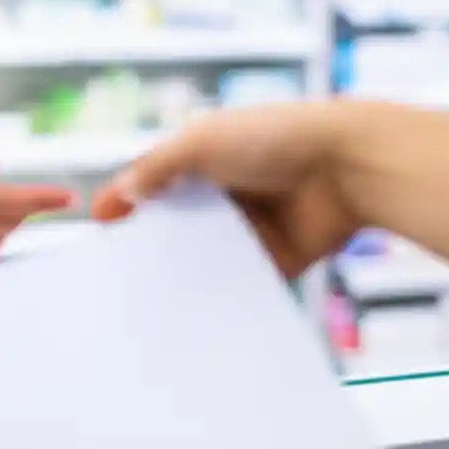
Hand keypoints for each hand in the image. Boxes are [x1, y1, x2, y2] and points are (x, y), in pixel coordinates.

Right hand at [91, 104, 359, 278]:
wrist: (349, 167)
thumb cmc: (276, 137)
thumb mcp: (203, 140)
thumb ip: (158, 166)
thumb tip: (122, 193)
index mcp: (204, 156)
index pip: (154, 181)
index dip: (126, 199)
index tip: (100, 222)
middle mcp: (223, 191)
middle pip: (176, 221)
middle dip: (149, 241)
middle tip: (115, 268)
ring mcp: (247, 226)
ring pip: (202, 255)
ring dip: (180, 272)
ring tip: (143, 298)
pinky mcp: (272, 258)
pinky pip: (237, 280)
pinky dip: (217, 292)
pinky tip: (188, 311)